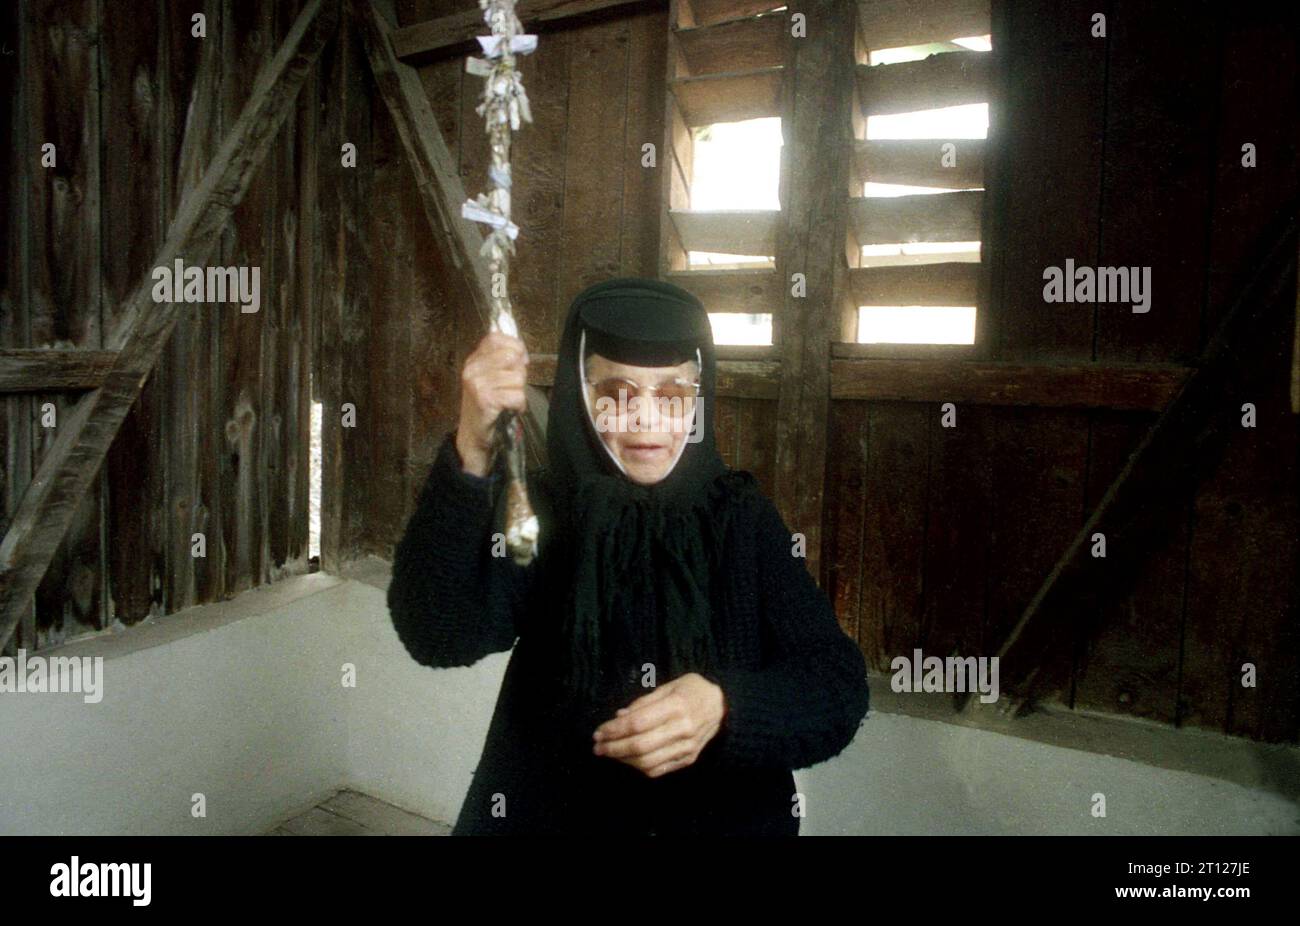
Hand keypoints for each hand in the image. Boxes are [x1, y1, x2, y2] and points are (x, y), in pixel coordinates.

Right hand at [455, 331, 528, 476]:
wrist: (473, 435)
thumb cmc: (486, 406)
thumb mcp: (489, 378)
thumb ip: (501, 361)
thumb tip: (521, 352)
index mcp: (473, 360)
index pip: (496, 338)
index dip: (514, 346)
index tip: (520, 361)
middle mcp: (472, 369)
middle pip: (511, 357)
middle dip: (519, 373)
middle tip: (511, 387)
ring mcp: (477, 384)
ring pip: (517, 377)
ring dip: (519, 392)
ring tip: (508, 400)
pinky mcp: (485, 399)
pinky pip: (517, 395)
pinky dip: (519, 405)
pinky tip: (510, 408)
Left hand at [591, 673, 726, 777]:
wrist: (722, 706)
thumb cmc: (691, 690)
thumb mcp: (669, 686)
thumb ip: (643, 703)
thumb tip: (618, 717)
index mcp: (677, 705)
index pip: (638, 723)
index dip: (614, 729)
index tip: (598, 731)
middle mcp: (683, 729)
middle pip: (640, 745)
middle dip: (613, 748)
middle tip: (597, 746)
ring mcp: (687, 747)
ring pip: (647, 762)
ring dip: (623, 760)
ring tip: (609, 753)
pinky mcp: (689, 759)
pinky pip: (658, 770)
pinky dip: (638, 767)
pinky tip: (628, 759)